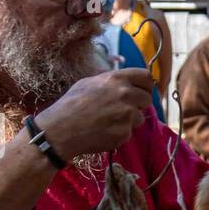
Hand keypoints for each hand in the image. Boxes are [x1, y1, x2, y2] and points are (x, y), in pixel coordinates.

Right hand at [35, 68, 153, 159]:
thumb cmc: (71, 104)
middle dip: (139, 104)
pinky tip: (104, 131)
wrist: (61, 129)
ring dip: (129, 120)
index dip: (145, 85)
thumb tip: (127, 83)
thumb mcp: (89, 83)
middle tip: (124, 109)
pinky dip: (120, 133)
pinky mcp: (125, 133)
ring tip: (109, 121)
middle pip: (147, 98)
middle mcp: (125, 95)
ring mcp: (127, 115)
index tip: (142, 91)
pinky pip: (129, 132)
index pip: (146, 77)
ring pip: (140, 117)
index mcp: (116, 79)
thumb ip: (111, 82)